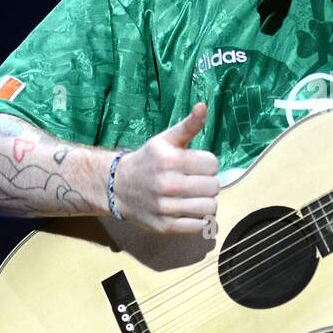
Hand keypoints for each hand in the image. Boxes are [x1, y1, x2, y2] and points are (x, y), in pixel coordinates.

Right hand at [113, 102, 220, 233]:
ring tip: (193, 196)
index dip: (207, 164)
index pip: (213, 164)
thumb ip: (188, 126)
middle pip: (214, 187)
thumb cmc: (148, 161)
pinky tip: (188, 210)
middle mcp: (168, 184)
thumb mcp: (165, 139)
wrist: (118, 187)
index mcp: (170, 160)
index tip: (195, 165)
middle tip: (194, 181)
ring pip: (210, 207)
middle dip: (207, 183)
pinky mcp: (165, 226)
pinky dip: (199, 219)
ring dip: (205, 202)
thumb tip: (203, 106)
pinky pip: (199, 226)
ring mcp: (166, 208)